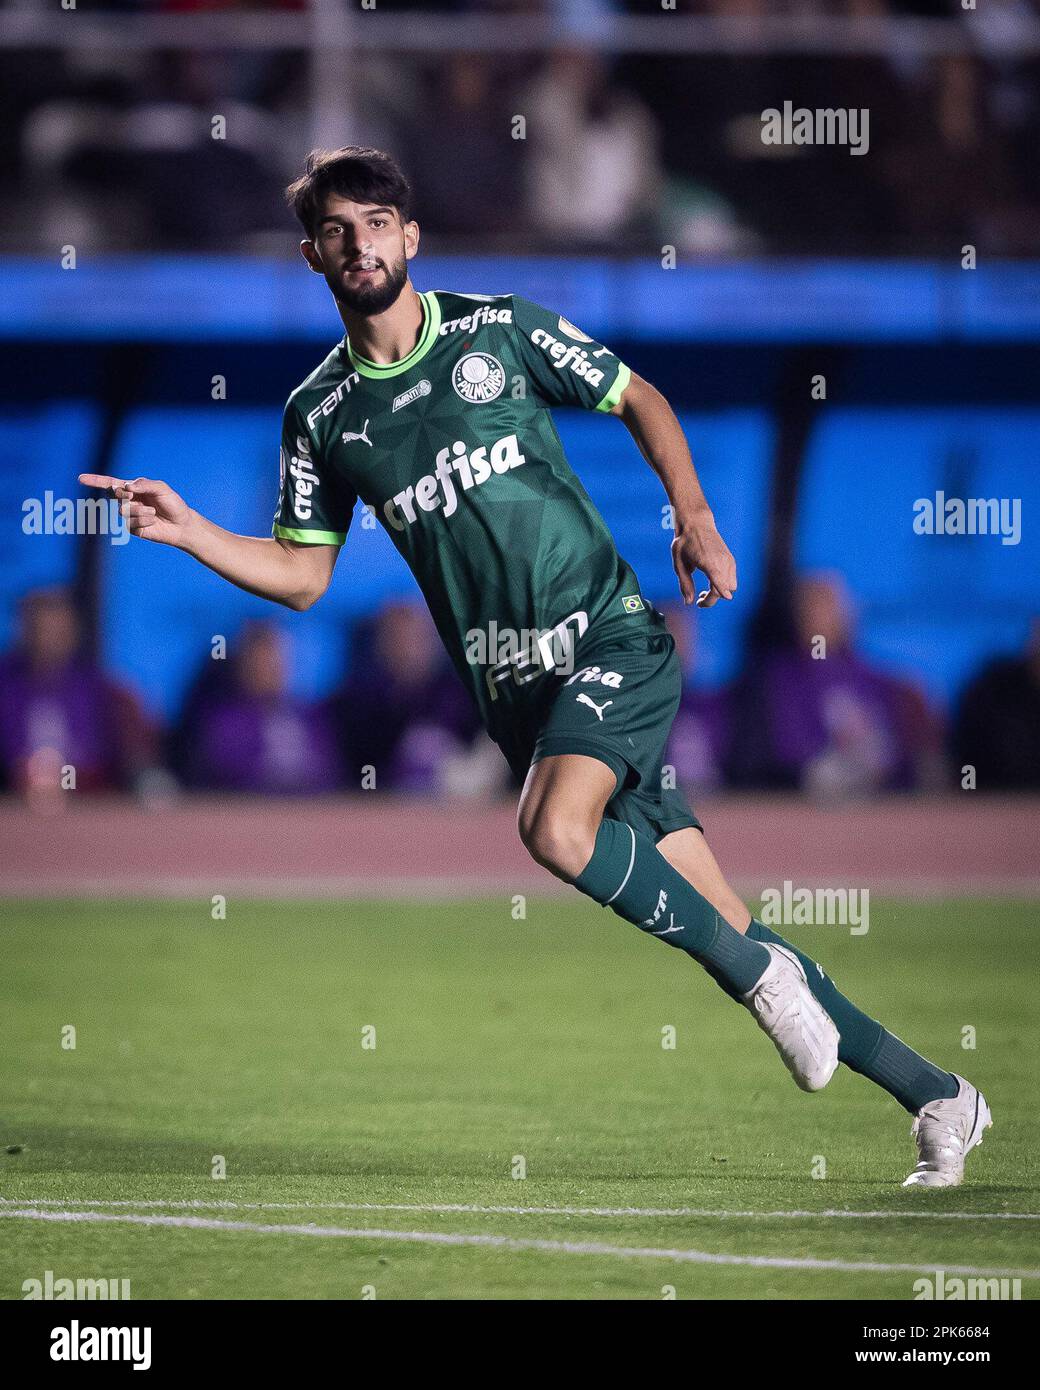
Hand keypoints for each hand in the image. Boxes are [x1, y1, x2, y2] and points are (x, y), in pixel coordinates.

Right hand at [78, 474, 193, 547]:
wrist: (182, 524)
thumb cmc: (173, 504)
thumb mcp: (162, 488)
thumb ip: (145, 484)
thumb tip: (128, 486)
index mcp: (133, 488)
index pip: (110, 484)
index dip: (95, 481)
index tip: (81, 478)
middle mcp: (129, 501)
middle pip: (115, 495)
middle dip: (125, 495)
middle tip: (134, 496)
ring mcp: (130, 515)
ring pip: (124, 510)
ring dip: (141, 510)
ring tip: (154, 512)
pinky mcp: (133, 528)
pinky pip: (132, 522)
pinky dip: (144, 520)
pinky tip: (153, 520)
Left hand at [671, 517, 736, 607]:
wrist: (697, 524)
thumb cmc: (685, 543)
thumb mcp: (679, 563)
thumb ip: (685, 584)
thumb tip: (688, 602)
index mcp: (708, 562)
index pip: (719, 580)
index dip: (720, 593)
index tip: (725, 598)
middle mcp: (722, 562)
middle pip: (724, 589)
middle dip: (712, 599)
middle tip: (698, 600)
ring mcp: (729, 561)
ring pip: (731, 587)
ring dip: (719, 593)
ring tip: (704, 592)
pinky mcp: (731, 560)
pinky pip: (732, 580)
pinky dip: (724, 586)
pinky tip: (711, 583)